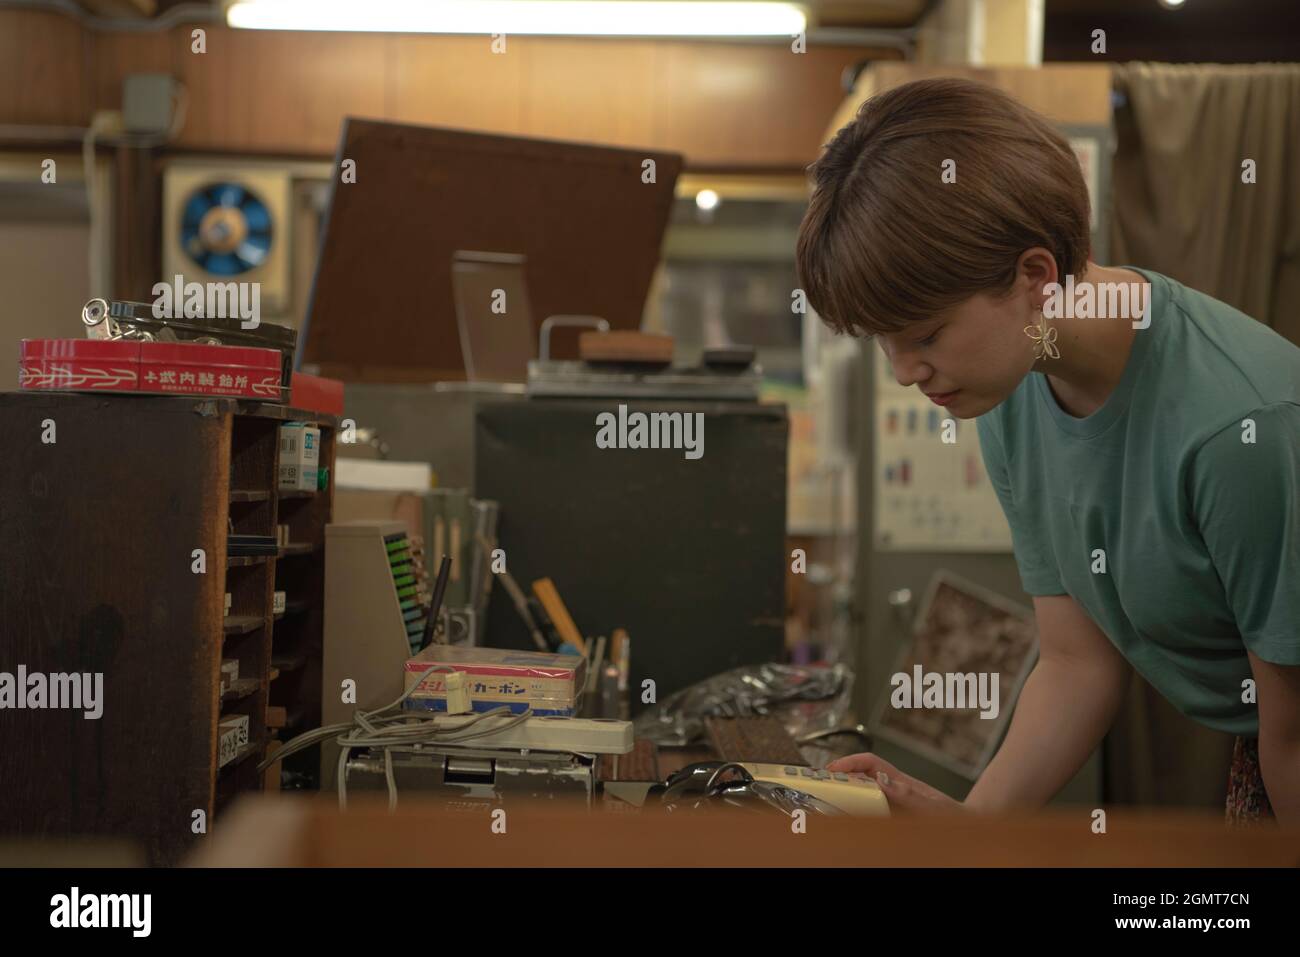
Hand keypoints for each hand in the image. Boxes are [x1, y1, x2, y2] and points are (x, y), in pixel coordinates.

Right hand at [825, 752, 968, 813]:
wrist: (968, 827)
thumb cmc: (954, 816)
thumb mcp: (932, 807)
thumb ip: (908, 794)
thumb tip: (881, 779)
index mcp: (900, 780)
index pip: (870, 762)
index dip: (849, 762)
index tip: (831, 770)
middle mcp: (894, 787)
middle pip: (860, 774)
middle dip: (839, 775)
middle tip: (819, 783)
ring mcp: (893, 799)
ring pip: (863, 789)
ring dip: (845, 790)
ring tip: (826, 796)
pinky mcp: (893, 813)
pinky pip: (869, 807)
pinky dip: (854, 807)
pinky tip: (846, 813)